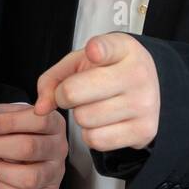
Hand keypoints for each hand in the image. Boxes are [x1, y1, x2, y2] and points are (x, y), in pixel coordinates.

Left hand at [0, 103, 67, 188]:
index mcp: (54, 123)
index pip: (39, 121)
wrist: (33, 151)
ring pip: (29, 178)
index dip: (8, 122)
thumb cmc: (22, 131)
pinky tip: (0, 178)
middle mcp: (58, 148)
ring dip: (1, 170)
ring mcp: (56, 172)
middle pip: (29, 148)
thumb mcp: (11, 114)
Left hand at [36, 33, 159, 151]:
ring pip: (83, 119)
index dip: (96, 51)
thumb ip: (54, 79)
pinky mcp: (143, 130)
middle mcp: (138, 75)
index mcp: (124, 49)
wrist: (147, 90)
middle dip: (65, 95)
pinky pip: (96, 140)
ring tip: (94, 106)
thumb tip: (41, 109)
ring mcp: (143, 104)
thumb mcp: (80, 63)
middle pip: (73, 92)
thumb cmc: (108, 72)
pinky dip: (91, 134)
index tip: (94, 52)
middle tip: (76, 93)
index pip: (105, 48)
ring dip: (81, 116)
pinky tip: (103, 122)